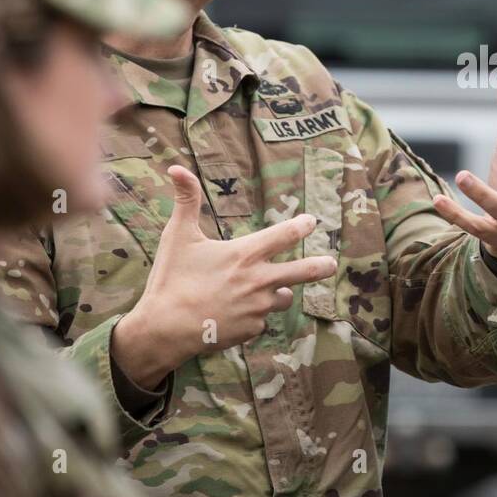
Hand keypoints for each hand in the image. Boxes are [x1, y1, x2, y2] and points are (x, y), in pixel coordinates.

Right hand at [112, 165, 336, 387]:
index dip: (302, 226)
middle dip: (321, 266)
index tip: (311, 221)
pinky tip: (229, 314)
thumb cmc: (171, 279)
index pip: (286, 235)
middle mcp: (259, 281)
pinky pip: (261, 319)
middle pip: (304, 271)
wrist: (164, 329)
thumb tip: (177, 167)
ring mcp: (258, 308)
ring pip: (281, 297)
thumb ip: (186, 200)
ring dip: (276, 293)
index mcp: (245, 254)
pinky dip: (251, 315)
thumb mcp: (178, 236)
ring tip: (253, 292)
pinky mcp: (252, 329)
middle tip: (332, 264)